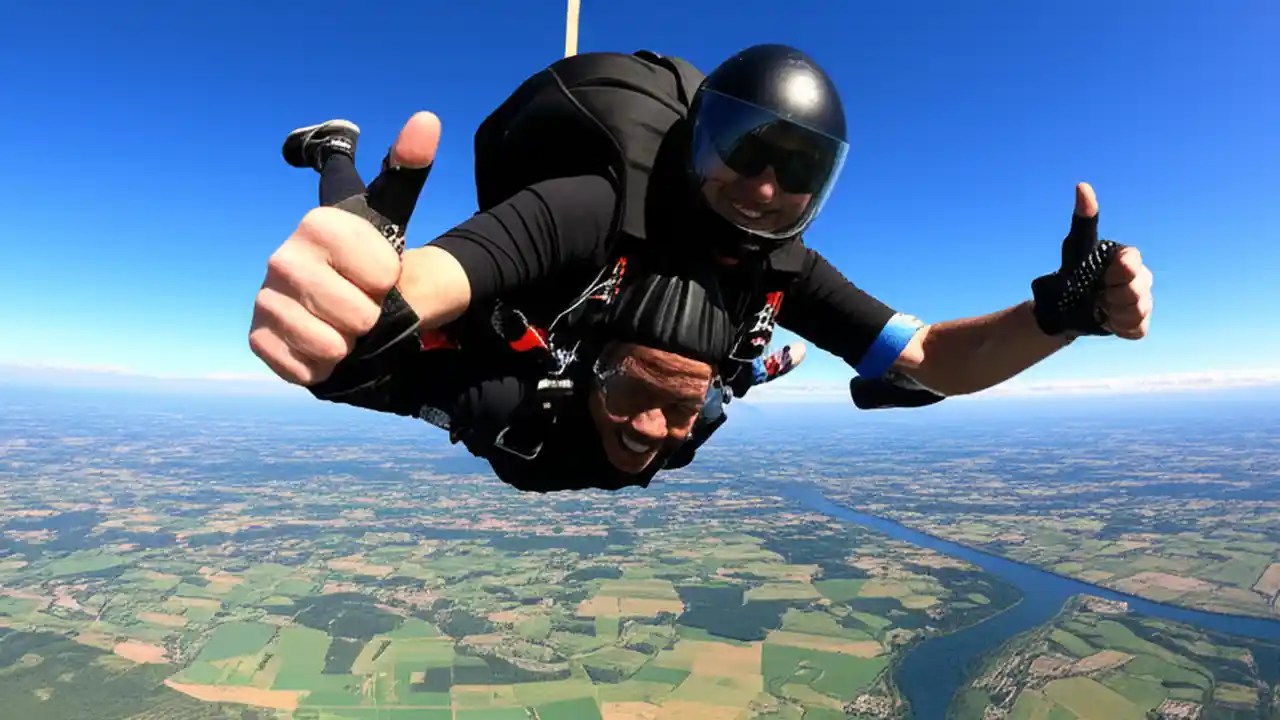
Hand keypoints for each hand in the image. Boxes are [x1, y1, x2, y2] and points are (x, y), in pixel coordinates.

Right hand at [249, 112, 441, 385]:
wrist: (341, 305)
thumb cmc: (367, 257)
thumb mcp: (393, 212)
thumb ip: (408, 168)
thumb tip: (427, 120)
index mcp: (318, 224)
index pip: (382, 274)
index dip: (389, 280)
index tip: (376, 269)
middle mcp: (281, 257)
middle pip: (358, 315)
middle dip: (369, 317)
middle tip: (357, 299)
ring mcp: (265, 299)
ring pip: (332, 345)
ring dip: (348, 344)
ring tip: (339, 321)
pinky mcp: (257, 339)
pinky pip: (305, 368)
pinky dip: (323, 365)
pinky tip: (319, 343)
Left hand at [1071, 183, 1153, 339]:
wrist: (1062, 308)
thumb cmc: (1073, 273)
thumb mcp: (1076, 247)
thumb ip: (1084, 220)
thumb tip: (1082, 186)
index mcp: (1129, 258)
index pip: (1133, 264)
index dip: (1118, 274)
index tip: (1103, 276)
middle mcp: (1141, 277)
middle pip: (1139, 291)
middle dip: (1114, 296)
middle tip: (1098, 295)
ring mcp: (1142, 301)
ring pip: (1139, 311)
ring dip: (1114, 313)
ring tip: (1101, 307)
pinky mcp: (1138, 323)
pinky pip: (1138, 329)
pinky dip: (1120, 328)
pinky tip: (1107, 320)